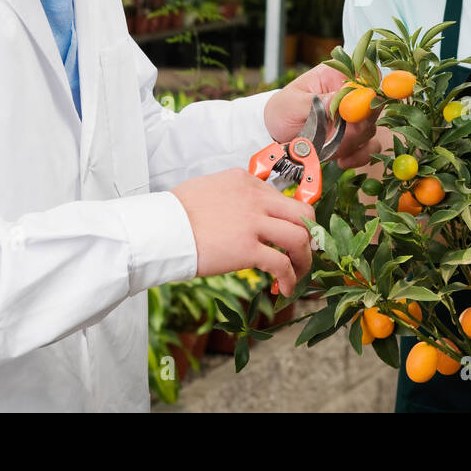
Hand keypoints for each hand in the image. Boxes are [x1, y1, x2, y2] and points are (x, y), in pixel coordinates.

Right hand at [172, 168, 315, 295]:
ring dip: (304, 259)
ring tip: (297, 273)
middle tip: (303, 253)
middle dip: (309, 236)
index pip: (283, 198)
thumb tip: (242, 209)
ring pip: (299, 238)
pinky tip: (283, 288)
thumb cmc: (176, 212)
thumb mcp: (209, 188)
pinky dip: (289, 278)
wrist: (161, 228)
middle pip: (302, 214)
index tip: (290, 235)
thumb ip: (232, 195)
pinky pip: (282, 264)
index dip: (292, 220)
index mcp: (245, 181)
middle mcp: (255, 198)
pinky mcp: (248, 249)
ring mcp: (253, 222)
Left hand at [264, 63, 380, 169]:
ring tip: (328, 145)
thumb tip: (338, 98)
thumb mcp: (292, 104)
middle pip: (373, 105)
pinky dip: (358, 156)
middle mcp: (351, 96)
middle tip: (339, 132)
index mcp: (338, 77)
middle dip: (358, 123)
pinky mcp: (354, 139)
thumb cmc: (281, 111)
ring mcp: (354, 119)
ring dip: (351, 141)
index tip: (356, 108)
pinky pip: (368, 148)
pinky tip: (341, 160)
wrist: (275, 135)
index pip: (368, 75)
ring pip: (371, 129)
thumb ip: (316, 102)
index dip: (369, 91)